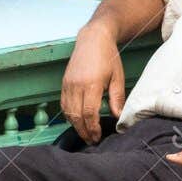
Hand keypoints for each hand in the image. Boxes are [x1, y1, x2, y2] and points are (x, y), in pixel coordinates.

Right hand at [60, 22, 124, 144]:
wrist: (93, 39)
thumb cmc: (108, 57)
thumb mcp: (117, 77)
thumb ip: (117, 98)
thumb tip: (118, 117)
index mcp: (91, 84)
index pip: (89, 113)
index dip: (93, 128)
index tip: (98, 137)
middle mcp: (76, 85)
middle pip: (76, 116)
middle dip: (83, 131)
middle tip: (91, 141)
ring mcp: (68, 84)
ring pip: (68, 112)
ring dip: (75, 126)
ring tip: (85, 134)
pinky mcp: (64, 83)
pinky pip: (63, 104)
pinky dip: (69, 115)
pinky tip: (76, 121)